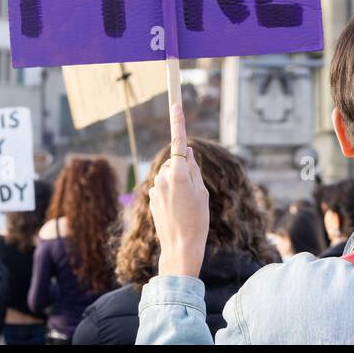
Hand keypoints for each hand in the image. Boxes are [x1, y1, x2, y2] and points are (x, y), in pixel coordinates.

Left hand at [149, 103, 208, 277]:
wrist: (180, 247)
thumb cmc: (197, 220)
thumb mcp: (202, 192)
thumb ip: (193, 169)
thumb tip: (186, 151)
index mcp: (179, 173)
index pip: (178, 143)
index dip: (178, 123)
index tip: (176, 106)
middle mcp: (164, 177)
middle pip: (175, 163)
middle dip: (184, 170)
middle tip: (194, 193)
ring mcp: (155, 188)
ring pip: (169, 175)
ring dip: (177, 183)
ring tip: (186, 206)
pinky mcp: (151, 198)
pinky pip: (163, 187)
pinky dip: (171, 193)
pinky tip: (176, 211)